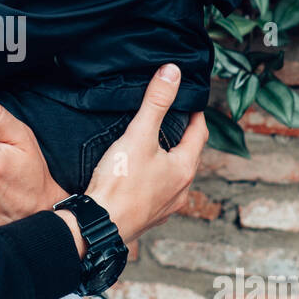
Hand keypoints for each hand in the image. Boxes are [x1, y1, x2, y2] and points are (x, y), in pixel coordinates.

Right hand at [76, 64, 207, 248]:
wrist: (99, 226)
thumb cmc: (121, 184)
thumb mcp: (139, 135)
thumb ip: (156, 102)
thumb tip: (172, 72)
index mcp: (184, 168)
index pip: (199, 133)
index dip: (195, 115)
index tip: (190, 102)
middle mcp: (181, 190)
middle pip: (188, 156)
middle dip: (181, 138)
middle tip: (171, 120)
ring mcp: (165, 207)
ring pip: (173, 178)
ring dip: (167, 162)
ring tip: (153, 147)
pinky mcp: (147, 217)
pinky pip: (157, 194)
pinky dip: (153, 181)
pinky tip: (138, 178)